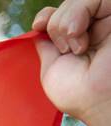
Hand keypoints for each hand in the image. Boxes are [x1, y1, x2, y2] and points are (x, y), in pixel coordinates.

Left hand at [34, 1, 110, 125]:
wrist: (100, 98)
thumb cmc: (79, 92)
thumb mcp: (52, 68)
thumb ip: (47, 46)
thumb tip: (39, 28)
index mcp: (81, 39)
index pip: (61, 14)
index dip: (47, 16)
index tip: (39, 26)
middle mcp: (96, 27)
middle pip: (67, 6)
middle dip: (56, 25)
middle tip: (65, 49)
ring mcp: (107, 19)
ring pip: (78, 1)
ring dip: (65, 23)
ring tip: (75, 47)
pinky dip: (77, 13)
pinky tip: (79, 35)